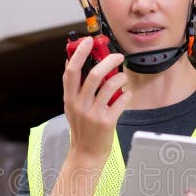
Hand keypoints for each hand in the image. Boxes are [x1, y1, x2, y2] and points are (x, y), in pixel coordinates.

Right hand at [63, 37, 131, 162]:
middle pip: (94, 74)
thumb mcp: (72, 107)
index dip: (79, 53)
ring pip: (110, 85)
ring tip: (123, 77)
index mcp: (69, 98)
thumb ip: (73, 88)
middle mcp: (79, 104)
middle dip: (108, 60)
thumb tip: (71, 63)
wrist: (86, 154)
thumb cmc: (82, 129)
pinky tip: (125, 95)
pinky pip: (121, 101)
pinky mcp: (106, 122)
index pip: (71, 71)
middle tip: (118, 56)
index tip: (88, 42)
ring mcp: (93, 113)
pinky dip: (126, 94)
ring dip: (120, 77)